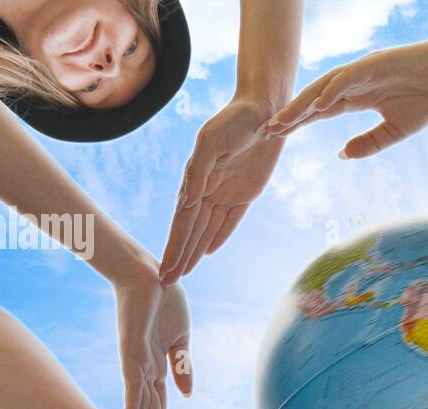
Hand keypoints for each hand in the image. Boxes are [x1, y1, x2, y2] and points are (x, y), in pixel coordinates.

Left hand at [112, 273, 193, 408]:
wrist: (150, 272)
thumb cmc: (164, 299)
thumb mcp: (181, 338)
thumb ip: (183, 366)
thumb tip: (187, 395)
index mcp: (157, 368)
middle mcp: (145, 372)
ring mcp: (137, 364)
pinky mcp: (132, 353)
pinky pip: (134, 386)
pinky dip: (133, 408)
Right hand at [161, 97, 284, 282]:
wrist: (264, 109)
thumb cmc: (235, 119)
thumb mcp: (211, 142)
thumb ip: (199, 172)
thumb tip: (185, 203)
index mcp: (195, 179)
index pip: (182, 221)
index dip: (174, 247)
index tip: (164, 269)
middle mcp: (207, 188)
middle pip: (191, 231)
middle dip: (179, 256)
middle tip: (166, 281)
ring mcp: (225, 192)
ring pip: (207, 229)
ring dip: (194, 251)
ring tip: (182, 272)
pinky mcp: (246, 192)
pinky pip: (230, 220)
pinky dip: (219, 235)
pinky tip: (208, 251)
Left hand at [264, 41, 427, 157]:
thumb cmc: (426, 101)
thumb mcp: (394, 132)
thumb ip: (368, 143)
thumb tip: (341, 155)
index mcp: (356, 99)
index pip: (319, 111)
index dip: (298, 122)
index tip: (277, 136)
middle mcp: (353, 84)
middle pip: (315, 100)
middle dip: (292, 114)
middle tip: (268, 130)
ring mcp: (362, 73)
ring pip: (324, 88)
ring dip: (303, 103)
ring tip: (284, 119)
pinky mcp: (374, 65)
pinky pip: (347, 79)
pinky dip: (332, 90)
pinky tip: (317, 105)